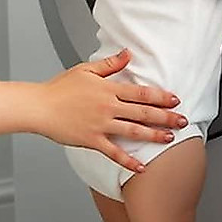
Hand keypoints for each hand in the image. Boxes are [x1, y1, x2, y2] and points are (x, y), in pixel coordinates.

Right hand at [36, 49, 185, 171]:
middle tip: (183, 120)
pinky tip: (141, 166)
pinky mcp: (92, 140)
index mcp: (108, 89)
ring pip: (133, 131)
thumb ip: (110, 64)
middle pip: (143, 112)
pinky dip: (129, 161)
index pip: (142, 93)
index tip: (175, 100)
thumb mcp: (86, 69)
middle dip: (166, 117)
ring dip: (154, 136)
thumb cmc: (60, 88)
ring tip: (169, 138)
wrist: (39, 106)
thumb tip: (128, 54)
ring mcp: (101, 125)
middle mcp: (108, 107)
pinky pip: (114, 153)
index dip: (161, 97)